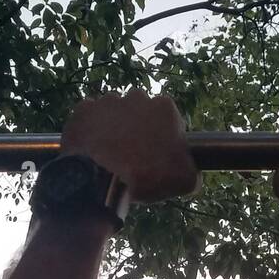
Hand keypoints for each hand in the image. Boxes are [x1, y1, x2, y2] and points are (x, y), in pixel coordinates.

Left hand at [59, 89, 199, 203]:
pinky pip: (89, 118)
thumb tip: (195, 175)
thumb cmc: (147, 176)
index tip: (157, 157)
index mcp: (164, 108)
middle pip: (140, 113)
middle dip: (138, 129)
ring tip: (110, 155)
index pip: (168, 120)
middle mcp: (137, 97)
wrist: (101, 178)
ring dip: (114, 128)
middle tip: (133, 155)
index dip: (164, 139)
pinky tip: (92, 149)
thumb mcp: (184, 180)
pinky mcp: (84, 109)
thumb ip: (193, 172)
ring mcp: (108, 101)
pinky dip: (90, 131)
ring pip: (114, 113)